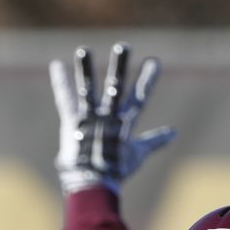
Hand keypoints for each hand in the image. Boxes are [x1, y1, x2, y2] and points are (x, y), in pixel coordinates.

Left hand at [49, 42, 175, 194]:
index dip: (147, 80)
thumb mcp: (137, 154)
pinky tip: (56, 65)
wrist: (94, 183)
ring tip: (83, 50)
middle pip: (116, 88)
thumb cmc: (116, 170)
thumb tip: (174, 132)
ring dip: (86, 70)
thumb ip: (154, 140)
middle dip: (120, 67)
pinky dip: (60, 82)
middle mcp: (108, 117)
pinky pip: (66, 100)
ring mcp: (90, 118)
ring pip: (88, 90)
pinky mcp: (73, 123)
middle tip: (123, 46)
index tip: (154, 61)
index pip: (140, 97)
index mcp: (125, 123)